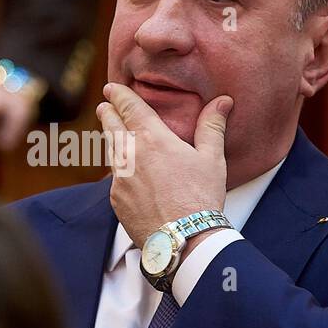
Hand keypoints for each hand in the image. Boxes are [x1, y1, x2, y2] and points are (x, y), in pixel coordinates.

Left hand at [96, 82, 231, 248]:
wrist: (183, 239)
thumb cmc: (201, 197)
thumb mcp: (212, 159)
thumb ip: (212, 127)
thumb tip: (222, 102)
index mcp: (152, 139)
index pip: (129, 108)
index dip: (119, 95)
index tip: (111, 88)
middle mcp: (129, 155)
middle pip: (111, 126)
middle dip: (107, 113)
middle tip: (104, 106)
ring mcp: (119, 179)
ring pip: (110, 152)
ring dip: (111, 140)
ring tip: (113, 134)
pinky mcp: (116, 200)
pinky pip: (114, 179)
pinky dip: (118, 170)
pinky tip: (125, 173)